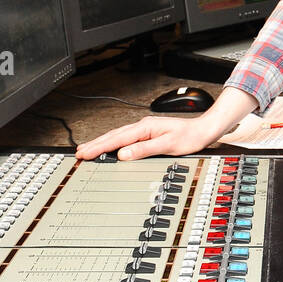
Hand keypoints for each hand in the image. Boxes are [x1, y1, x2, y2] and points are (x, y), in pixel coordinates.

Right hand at [75, 87, 255, 160]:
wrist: (204, 131)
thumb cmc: (190, 137)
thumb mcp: (168, 145)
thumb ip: (145, 150)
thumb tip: (123, 155)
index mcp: (145, 127)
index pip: (117, 139)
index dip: (99, 147)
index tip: (85, 153)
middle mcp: (143, 126)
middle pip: (113, 136)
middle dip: (95, 144)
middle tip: (78, 153)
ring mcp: (145, 130)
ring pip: (117, 137)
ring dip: (102, 144)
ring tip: (87, 150)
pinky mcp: (148, 134)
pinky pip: (125, 139)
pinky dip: (113, 143)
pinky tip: (109, 148)